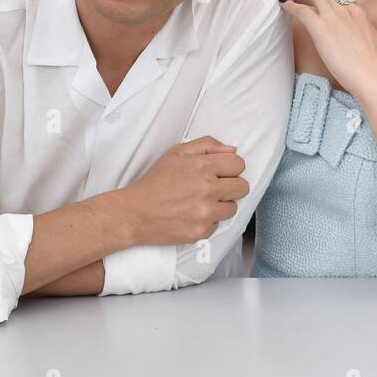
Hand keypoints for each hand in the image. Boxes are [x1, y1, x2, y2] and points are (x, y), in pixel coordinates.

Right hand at [120, 136, 248, 245]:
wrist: (133, 213)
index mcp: (203, 166)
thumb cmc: (155, 181)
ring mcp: (206, 212)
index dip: (230, 168)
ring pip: (233, 207)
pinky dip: (208, 221)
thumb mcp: (176, 153)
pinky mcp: (201, 231)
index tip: (220, 172)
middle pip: (242, 187)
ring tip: (201, 202)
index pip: (239, 165)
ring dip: (221, 205)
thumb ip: (207, 145)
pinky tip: (191, 215)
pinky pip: (218, 224)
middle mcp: (208, 189)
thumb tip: (232, 150)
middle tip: (214, 188)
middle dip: (231, 186)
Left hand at [287, 0, 376, 93]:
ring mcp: (332, 17)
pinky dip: (291, 6)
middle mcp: (345, 10)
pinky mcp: (320, 27)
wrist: (369, 73)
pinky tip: (284, 5)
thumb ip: (374, 35)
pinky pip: (301, 10)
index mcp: (358, 12)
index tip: (319, 1)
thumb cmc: (375, 64)